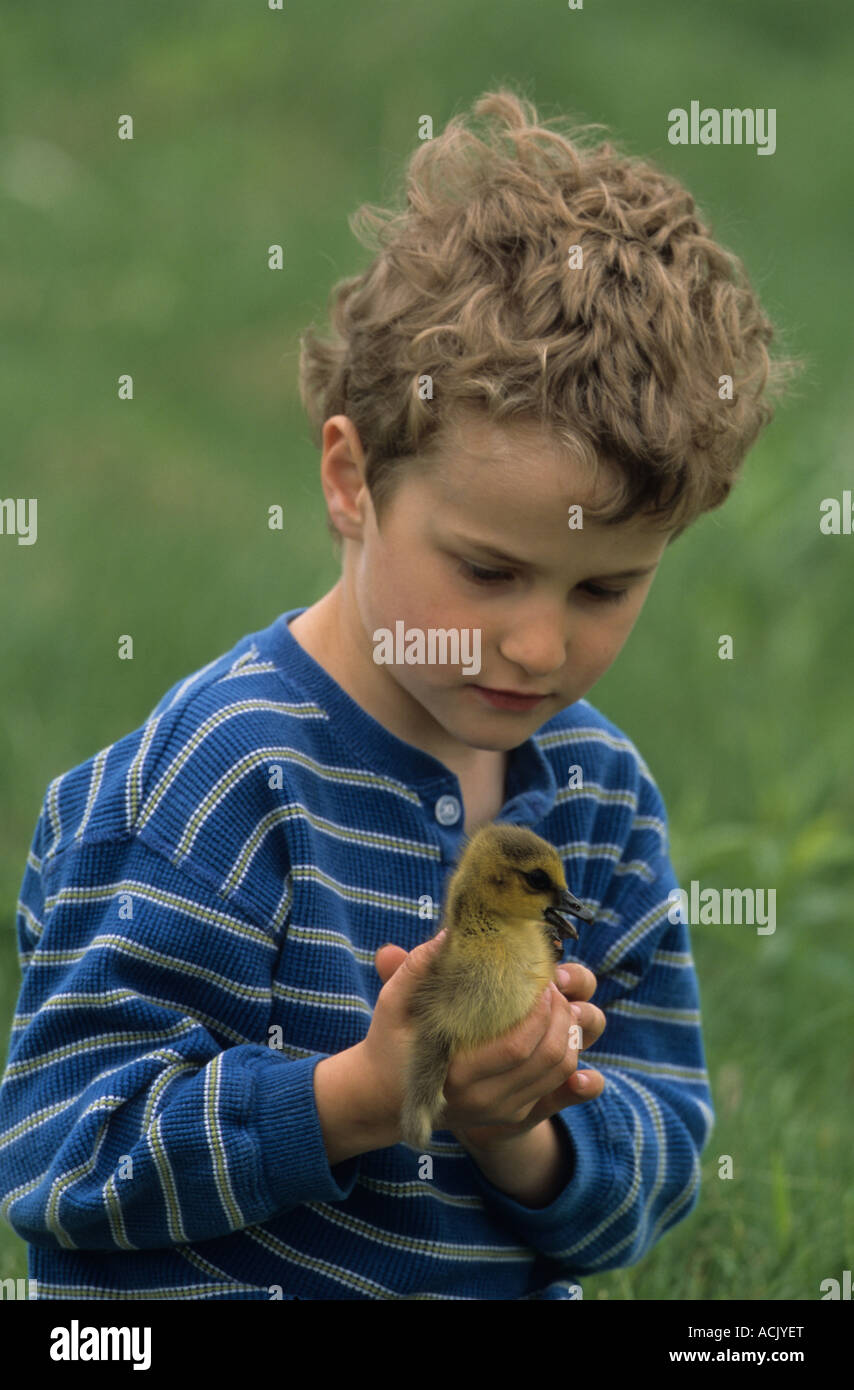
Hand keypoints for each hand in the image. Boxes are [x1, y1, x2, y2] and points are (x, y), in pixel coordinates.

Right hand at [372, 943, 605, 1149]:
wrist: (382, 1098)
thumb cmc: (389, 1043)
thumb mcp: (392, 1004)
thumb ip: (415, 969)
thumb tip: (450, 935)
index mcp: (456, 1076)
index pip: (517, 1046)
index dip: (539, 1011)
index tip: (539, 979)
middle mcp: (484, 1102)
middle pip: (548, 1059)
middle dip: (561, 1016)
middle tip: (554, 986)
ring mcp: (501, 1112)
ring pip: (559, 1073)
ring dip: (568, 1032)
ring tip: (557, 1001)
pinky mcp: (513, 1115)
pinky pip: (556, 1085)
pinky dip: (565, 1052)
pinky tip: (555, 1025)